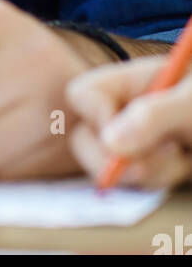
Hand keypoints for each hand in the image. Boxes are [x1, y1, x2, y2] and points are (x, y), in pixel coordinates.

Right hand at [67, 55, 191, 188]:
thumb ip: (156, 114)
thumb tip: (110, 142)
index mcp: (134, 81)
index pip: (83, 95)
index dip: (96, 117)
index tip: (123, 134)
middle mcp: (130, 110)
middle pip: (87, 138)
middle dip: (119, 160)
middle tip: (158, 161)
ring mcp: (142, 141)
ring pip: (114, 169)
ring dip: (150, 172)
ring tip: (184, 158)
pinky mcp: (157, 166)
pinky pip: (139, 185)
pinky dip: (161, 182)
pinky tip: (184, 167)